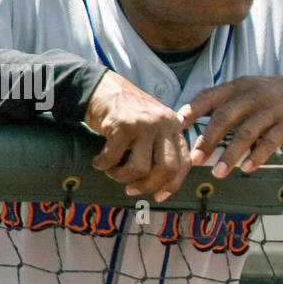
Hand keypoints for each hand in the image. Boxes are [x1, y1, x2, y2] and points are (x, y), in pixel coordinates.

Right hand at [83, 70, 190, 201]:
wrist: (100, 87)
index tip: (158, 196)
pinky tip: (98, 161)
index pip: (184, 163)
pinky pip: (114, 158)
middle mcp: (164, 124)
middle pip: (166, 169)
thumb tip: (161, 188)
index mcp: (174, 126)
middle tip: (131, 188)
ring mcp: (144, 124)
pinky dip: (103, 165)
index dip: (172, 184)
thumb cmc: (125, 114)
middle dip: (148, 186)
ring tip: (112, 171)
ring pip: (140, 169)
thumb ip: (160, 149)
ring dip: (122, 177)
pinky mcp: (123, 124)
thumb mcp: (152, 127)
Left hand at [178, 72, 282, 176]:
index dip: (193, 110)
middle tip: (195, 159)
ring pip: (245, 133)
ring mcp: (271, 110)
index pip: (210, 96)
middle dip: (207, 139)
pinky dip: (257, 156)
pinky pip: (269, 141)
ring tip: (218, 173)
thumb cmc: (274, 94)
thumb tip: (198, 121)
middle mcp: (252, 96)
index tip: (178, 126)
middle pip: (225, 117)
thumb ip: (228, 102)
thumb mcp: (250, 88)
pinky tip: (247, 168)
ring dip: (230, 154)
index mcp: (239, 86)